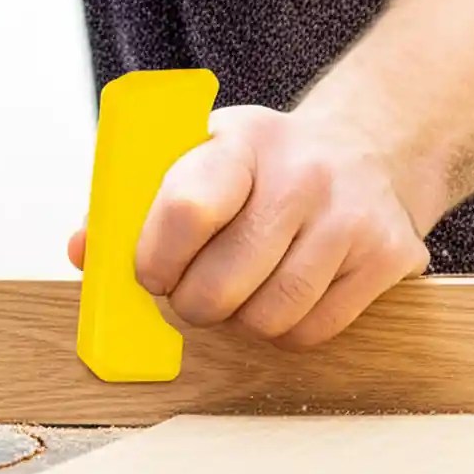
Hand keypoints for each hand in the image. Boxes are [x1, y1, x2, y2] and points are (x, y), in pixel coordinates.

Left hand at [67, 105, 429, 349]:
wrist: (364, 148)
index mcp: (239, 142)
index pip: (186, 208)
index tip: (148, 273)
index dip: (155, 258)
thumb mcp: (193, 157)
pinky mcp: (389, 257)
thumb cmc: (255, 165)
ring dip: (237, 321)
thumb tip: (84, 251)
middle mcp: (302, 175)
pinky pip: (311, 331)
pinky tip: (278, 295)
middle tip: (189, 294)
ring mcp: (352, 217)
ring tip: (237, 290)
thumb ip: (130, 203)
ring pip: (267, 317)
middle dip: (190, 304)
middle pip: (221, 284)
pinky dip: (283, 330)